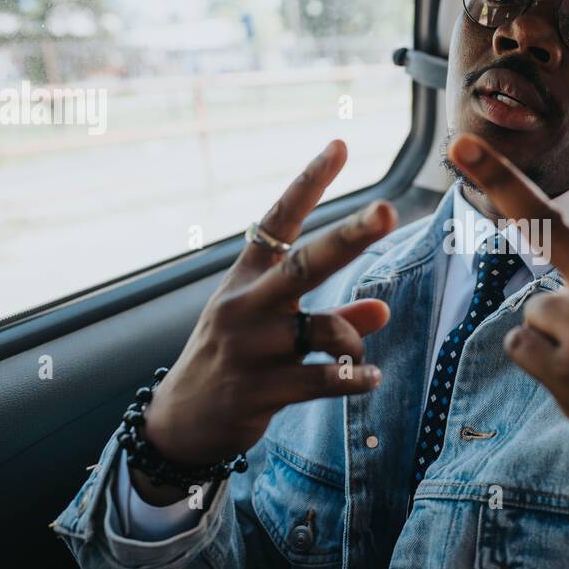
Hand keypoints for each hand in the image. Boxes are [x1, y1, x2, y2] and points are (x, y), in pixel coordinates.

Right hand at [140, 140, 396, 493]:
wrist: (181, 423)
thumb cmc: (235, 361)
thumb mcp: (272, 329)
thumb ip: (333, 317)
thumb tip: (384, 309)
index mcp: (246, 278)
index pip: (279, 220)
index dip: (310, 182)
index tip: (340, 146)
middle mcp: (245, 305)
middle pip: (305, 263)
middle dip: (350, 237)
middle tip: (387, 211)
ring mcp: (251, 348)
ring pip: (323, 330)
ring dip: (352, 342)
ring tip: (359, 360)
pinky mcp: (261, 390)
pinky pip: (324, 380)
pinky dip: (354, 379)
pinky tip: (371, 380)